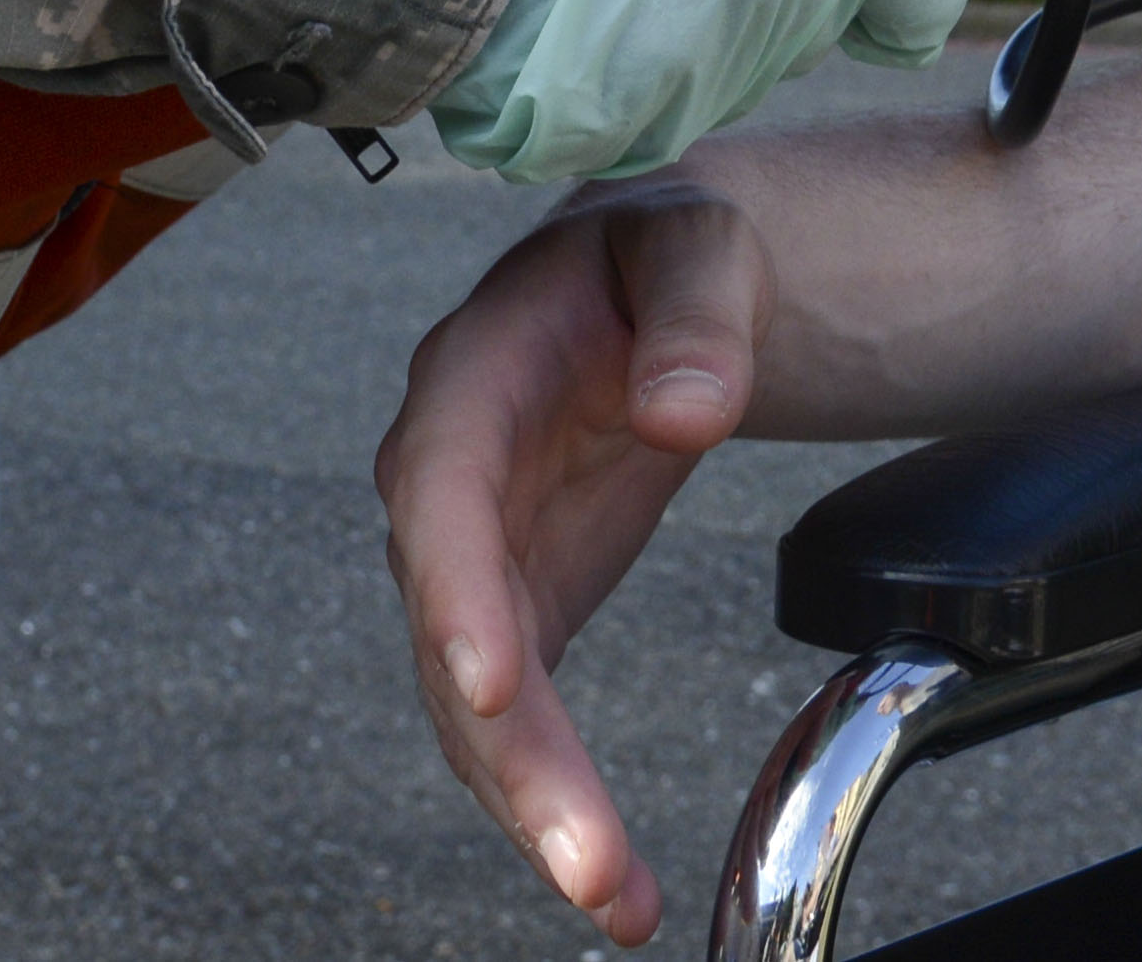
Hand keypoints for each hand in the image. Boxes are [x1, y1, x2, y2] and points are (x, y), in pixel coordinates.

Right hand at [381, 185, 766, 946]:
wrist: (651, 287)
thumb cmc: (664, 256)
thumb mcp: (698, 244)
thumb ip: (699, 316)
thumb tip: (690, 411)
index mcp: (472, 378)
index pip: (442, 490)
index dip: (456, 591)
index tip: (491, 685)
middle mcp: (446, 482)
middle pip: (451, 635)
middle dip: (511, 754)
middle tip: (585, 858)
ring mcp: (473, 559)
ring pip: (474, 709)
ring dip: (537, 810)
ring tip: (619, 901)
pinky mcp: (515, 612)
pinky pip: (517, 724)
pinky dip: (557, 804)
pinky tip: (616, 883)